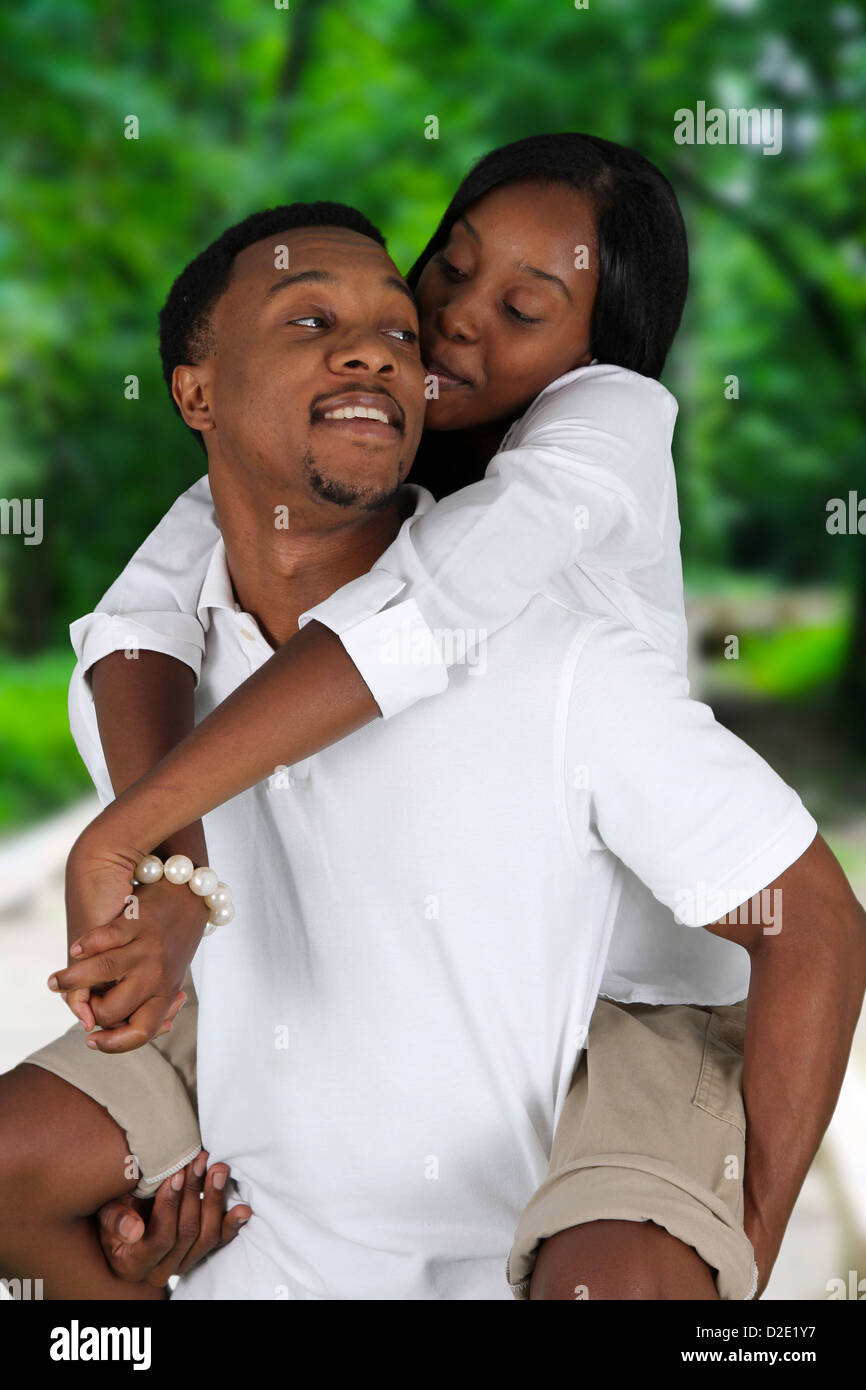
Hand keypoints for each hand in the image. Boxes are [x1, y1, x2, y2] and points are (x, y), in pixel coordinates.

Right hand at [54, 828, 207, 1049]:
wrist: (188, 893)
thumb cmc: (175, 941)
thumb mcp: (172, 976)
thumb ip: (155, 1002)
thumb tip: (144, 1030)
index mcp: (166, 992)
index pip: (142, 1031)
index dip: (114, 1043)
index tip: (92, 1040)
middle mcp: (158, 974)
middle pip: (114, 1009)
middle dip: (91, 1013)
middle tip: (81, 1004)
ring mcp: (147, 947)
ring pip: (103, 971)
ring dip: (72, 979)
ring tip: (54, 982)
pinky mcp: (137, 921)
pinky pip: (106, 937)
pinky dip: (86, 944)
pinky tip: (75, 948)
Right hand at [97, 1151, 252, 1287]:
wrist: (125, 1225)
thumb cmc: (115, 1215)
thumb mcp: (107, 1214)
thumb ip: (116, 1219)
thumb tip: (134, 1229)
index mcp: (135, 1263)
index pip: (160, 1238)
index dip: (170, 1206)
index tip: (177, 1175)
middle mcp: (162, 1269)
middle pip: (187, 1233)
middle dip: (195, 1193)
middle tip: (199, 1161)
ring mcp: (184, 1262)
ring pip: (207, 1236)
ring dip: (214, 1199)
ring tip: (217, 1169)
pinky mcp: (200, 1251)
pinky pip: (220, 1241)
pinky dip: (232, 1223)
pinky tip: (243, 1209)